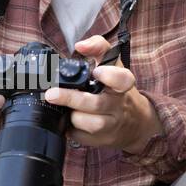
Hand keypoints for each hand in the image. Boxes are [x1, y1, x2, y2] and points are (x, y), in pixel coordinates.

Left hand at [43, 35, 163, 152]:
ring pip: (89, 123)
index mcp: (122, 84)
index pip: (122, 78)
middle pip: (96, 104)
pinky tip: (69, 121)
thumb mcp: (113, 65)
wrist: (134, 122)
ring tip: (66, 109)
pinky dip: (71, 129)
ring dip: (73, 116)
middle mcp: (118, 105)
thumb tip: (81, 45)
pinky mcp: (102, 140)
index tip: (97, 71)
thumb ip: (98, 47)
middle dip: (71, 98)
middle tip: (51, 94)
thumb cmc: (115, 90)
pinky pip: (81, 137)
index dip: (109, 76)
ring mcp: (111, 125)